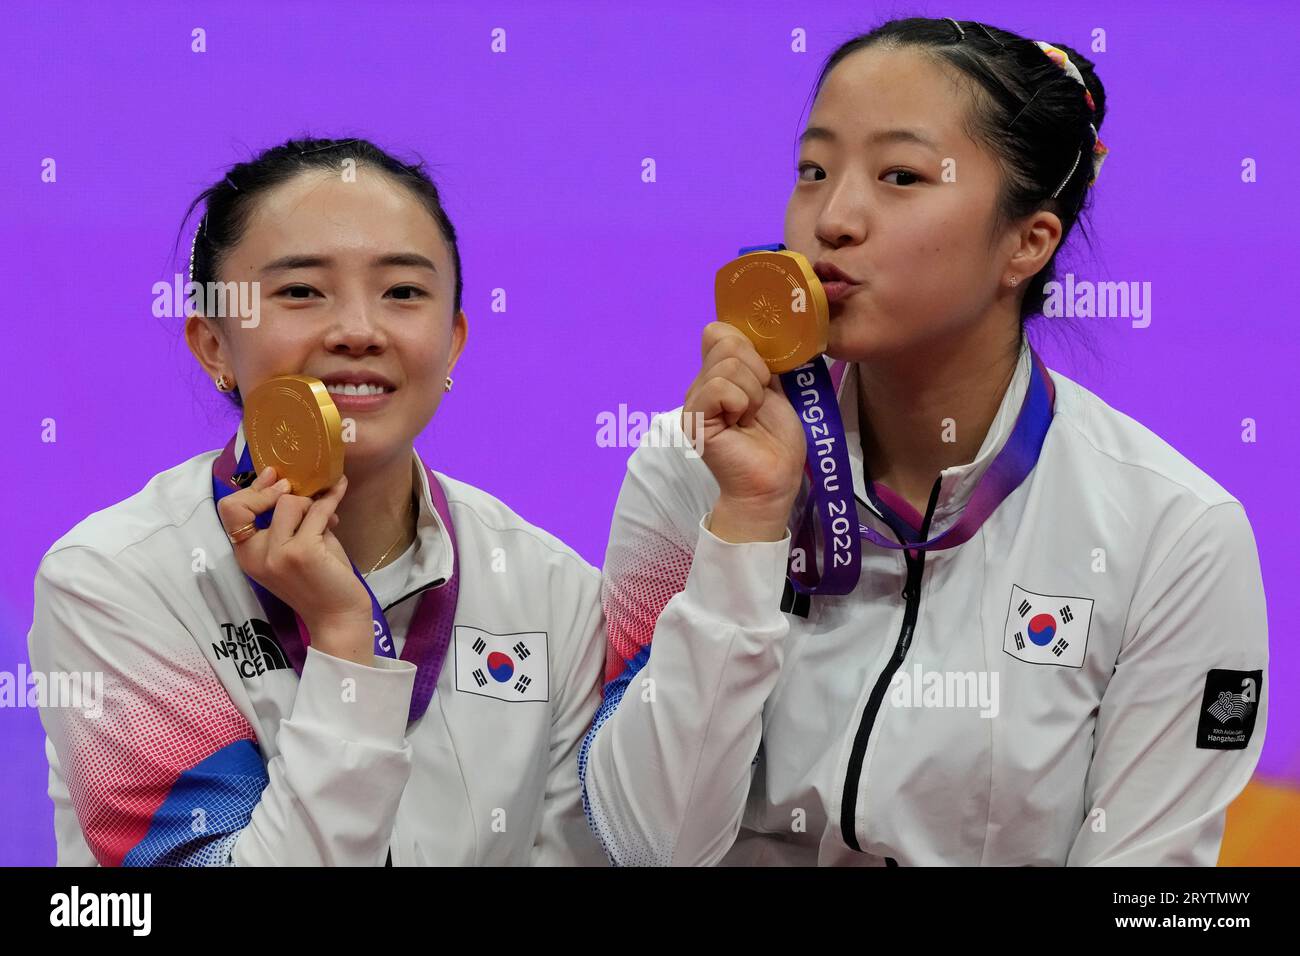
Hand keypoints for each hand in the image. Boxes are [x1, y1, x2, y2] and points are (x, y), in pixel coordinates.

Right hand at [217, 467, 373, 658]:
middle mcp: (256, 554)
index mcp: (247, 555)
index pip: (230, 510)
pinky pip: (317, 511)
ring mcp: (277, 554)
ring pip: (290, 502)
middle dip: (287, 492)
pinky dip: (331, 499)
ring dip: (312, 503)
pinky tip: (340, 490)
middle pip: (264, 500)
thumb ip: (291, 523)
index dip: (253, 489)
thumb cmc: (318, 582)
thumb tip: (303, 487)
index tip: (274, 476)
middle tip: (307, 492)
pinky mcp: (302, 552)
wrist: (337, 618)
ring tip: (327, 517)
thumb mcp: (293, 550)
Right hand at [682, 322, 805, 541]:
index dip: (749, 346)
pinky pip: (719, 388)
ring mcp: (694, 402)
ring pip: (727, 365)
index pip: (719, 332)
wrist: (773, 482)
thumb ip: (759, 362)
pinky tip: (741, 422)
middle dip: (757, 371)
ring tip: (751, 416)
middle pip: (726, 343)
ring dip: (753, 391)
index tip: (764, 377)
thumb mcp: (775, 390)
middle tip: (759, 404)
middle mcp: (701, 385)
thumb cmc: (776, 441)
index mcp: (717, 375)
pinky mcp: (694, 419)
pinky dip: (741, 402)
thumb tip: (748, 334)